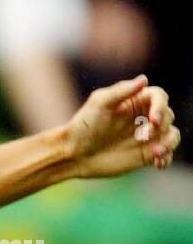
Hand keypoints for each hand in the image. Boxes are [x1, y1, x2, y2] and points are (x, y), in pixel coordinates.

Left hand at [64, 74, 180, 178]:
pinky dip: (166, 158)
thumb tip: (144, 80)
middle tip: (143, 135)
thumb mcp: (99, 103)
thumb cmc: (83, 125)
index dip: (161, 106)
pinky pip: (165, 154)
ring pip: (171, 135)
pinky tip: (158, 163)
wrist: (73, 154)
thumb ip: (121, 91)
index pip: (159, 98)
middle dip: (161, 125)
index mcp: (136, 101)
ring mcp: (146, 136)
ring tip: (157, 152)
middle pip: (167, 116)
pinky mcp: (145, 154)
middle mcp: (144, 117)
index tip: (154, 119)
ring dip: (169, 143)